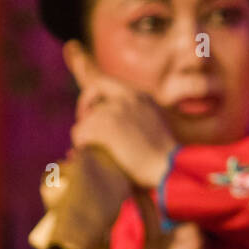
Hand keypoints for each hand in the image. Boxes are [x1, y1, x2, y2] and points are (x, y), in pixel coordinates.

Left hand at [68, 64, 177, 189]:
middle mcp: (128, 99)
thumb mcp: (155, 124)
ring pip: (85, 119)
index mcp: (141, 96)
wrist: (169, 166)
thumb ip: (138, 115)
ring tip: (89, 148)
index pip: (104, 83)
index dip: (91, 96)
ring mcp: (117, 112)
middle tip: (85, 130)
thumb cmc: (164, 155)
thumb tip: (116, 123)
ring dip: (84, 134)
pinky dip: (80, 143)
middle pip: (91, 98)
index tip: (91, 112)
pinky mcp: (108, 128)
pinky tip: (88, 153)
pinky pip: (80, 132)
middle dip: (84, 113)